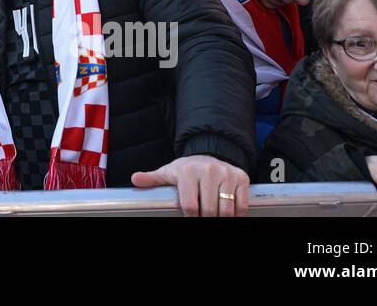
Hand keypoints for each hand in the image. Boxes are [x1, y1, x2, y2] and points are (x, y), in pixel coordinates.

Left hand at [131, 155, 249, 216]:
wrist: (208, 157)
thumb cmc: (186, 170)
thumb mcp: (168, 173)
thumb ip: (152, 179)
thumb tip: (135, 179)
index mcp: (188, 171)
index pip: (190, 205)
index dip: (191, 217)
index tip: (191, 218)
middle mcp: (209, 170)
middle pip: (209, 210)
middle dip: (206, 219)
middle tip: (203, 218)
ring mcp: (227, 173)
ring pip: (227, 209)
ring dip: (221, 218)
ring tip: (214, 217)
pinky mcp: (242, 177)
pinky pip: (241, 205)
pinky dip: (237, 214)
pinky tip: (228, 214)